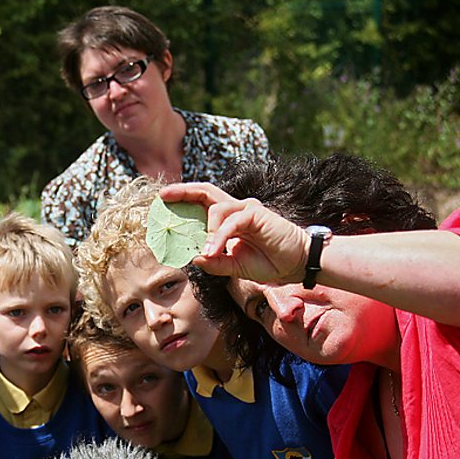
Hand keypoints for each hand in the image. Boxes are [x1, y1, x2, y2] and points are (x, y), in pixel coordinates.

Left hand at [160, 183, 308, 283]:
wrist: (296, 265)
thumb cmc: (268, 263)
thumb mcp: (234, 267)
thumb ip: (214, 262)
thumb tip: (193, 258)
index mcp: (228, 220)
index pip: (201, 205)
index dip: (183, 203)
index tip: (163, 206)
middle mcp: (236, 209)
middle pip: (205, 192)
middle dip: (183, 191)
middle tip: (163, 196)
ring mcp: (247, 209)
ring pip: (216, 209)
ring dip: (206, 232)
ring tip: (207, 252)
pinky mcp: (257, 213)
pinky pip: (232, 221)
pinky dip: (220, 236)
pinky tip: (214, 251)